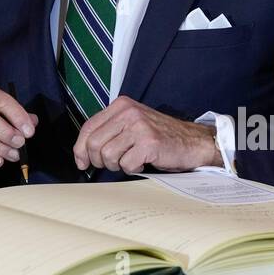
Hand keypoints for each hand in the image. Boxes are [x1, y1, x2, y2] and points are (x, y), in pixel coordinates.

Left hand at [73, 96, 221, 174]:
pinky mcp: (149, 142)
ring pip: (108, 156)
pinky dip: (132, 169)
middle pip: (94, 143)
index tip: (82, 162)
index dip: (80, 148)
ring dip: (117, 165)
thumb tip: (82, 154)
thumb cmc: (160, 137)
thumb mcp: (131, 125)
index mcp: (120, 105)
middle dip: (99, 160)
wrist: (192, 141)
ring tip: (131, 160)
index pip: (88, 127)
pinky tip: (142, 162)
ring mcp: (139, 126)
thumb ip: (109, 132)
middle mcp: (128, 112)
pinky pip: (126, 164)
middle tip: (113, 164)